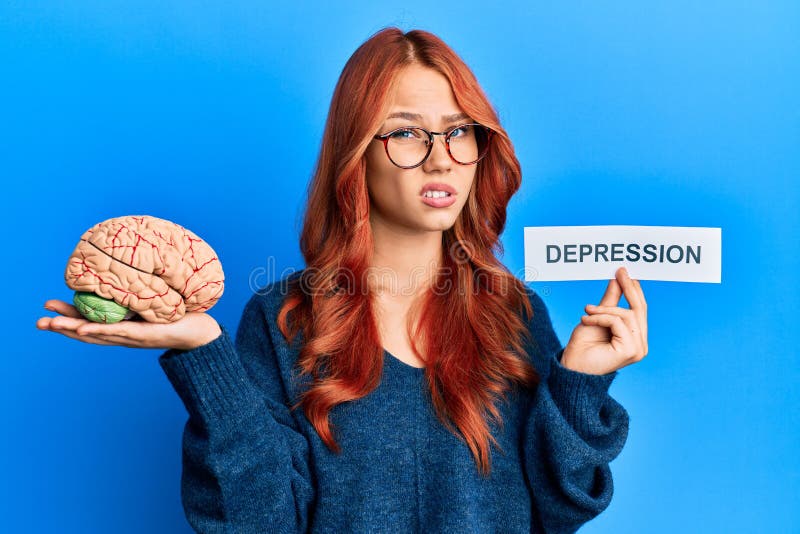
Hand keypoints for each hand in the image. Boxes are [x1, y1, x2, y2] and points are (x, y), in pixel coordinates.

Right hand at [36, 299, 221, 350]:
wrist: (202, 331)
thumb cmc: (179, 315)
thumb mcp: (153, 300)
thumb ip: (138, 290)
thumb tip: (127, 268)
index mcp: (122, 327)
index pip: (89, 324)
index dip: (69, 318)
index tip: (49, 309)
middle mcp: (124, 335)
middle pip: (86, 333)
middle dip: (61, 327)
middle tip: (39, 321)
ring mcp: (133, 337)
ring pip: (96, 334)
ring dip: (71, 330)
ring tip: (50, 325)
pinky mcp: (146, 335)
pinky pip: (119, 332)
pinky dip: (99, 331)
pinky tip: (83, 328)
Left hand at [561, 267, 648, 374]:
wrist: (571, 366)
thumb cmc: (582, 346)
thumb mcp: (597, 316)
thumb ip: (611, 300)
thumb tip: (618, 278)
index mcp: (635, 336)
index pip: (639, 309)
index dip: (634, 290)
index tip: (625, 271)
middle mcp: (640, 343)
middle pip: (639, 309)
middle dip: (628, 289)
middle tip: (619, 272)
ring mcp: (638, 349)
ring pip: (627, 315)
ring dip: (604, 309)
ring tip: (586, 312)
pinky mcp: (632, 351)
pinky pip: (619, 322)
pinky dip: (601, 317)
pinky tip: (586, 320)